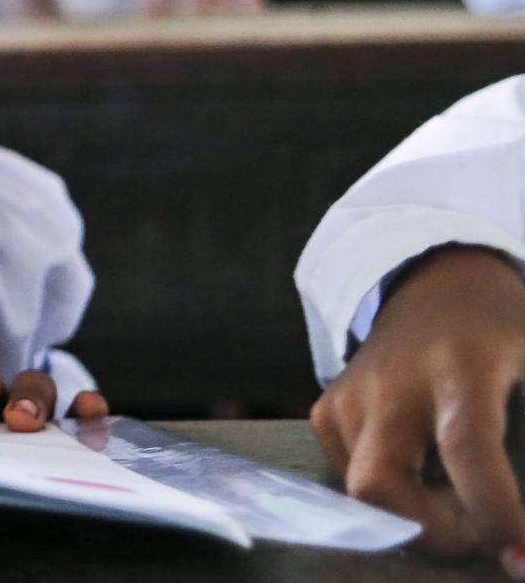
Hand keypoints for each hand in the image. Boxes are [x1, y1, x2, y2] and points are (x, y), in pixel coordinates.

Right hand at [310, 245, 524, 566]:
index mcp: (461, 365)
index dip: (494, 512)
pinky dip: (392, 493)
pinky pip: (351, 475)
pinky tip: (423, 470)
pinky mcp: (327, 409)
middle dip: (430, 532)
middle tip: (479, 534)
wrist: (436, 283)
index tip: (519, 550)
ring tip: (460, 497)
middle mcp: (393, 381)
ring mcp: (350, 395)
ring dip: (418, 515)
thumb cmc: (502, 332)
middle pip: (380, 484)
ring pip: (363, 491)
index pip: (466, 448)